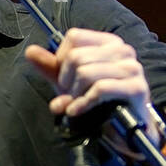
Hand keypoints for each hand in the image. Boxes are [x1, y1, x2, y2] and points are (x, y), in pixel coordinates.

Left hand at [23, 28, 153, 125]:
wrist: (126, 128)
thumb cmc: (99, 101)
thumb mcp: (71, 82)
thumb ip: (51, 67)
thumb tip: (30, 51)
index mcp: (108, 42)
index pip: (74, 37)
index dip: (61, 59)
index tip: (63, 79)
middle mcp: (123, 50)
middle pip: (76, 57)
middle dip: (65, 81)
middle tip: (68, 97)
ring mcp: (132, 68)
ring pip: (85, 72)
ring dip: (74, 94)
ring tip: (73, 105)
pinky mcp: (136, 88)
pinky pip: (100, 89)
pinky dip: (83, 102)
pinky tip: (77, 111)